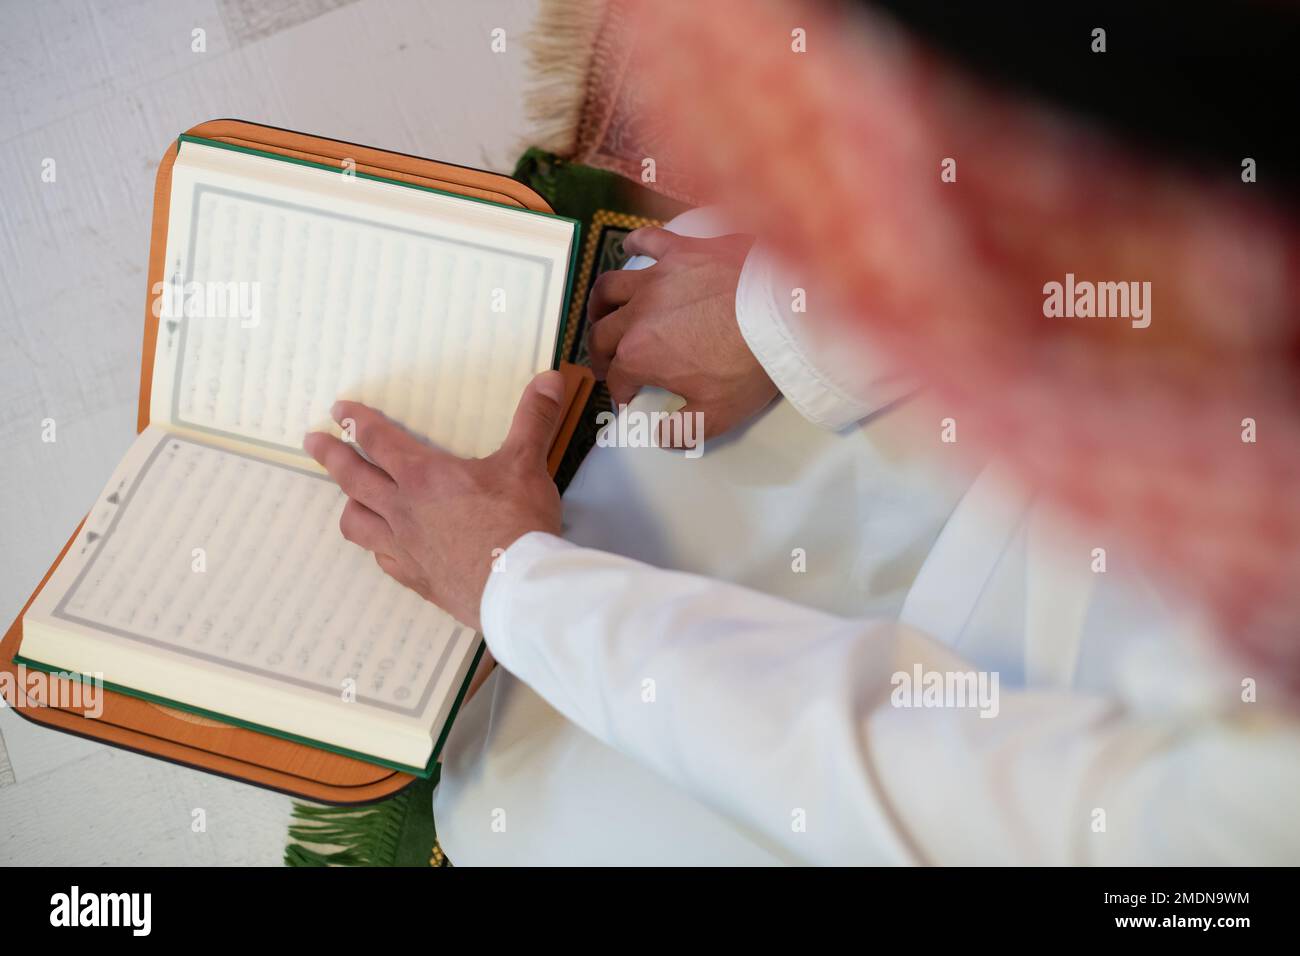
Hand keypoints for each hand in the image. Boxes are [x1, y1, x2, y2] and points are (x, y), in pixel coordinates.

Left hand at [302, 371, 565, 631]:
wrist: (516, 589)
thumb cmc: (517, 525)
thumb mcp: (527, 463)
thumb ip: (534, 419)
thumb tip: (549, 380)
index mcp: (424, 477)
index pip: (378, 440)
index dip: (356, 421)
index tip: (339, 410)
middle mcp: (403, 510)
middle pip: (353, 478)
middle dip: (331, 456)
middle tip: (313, 442)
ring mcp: (405, 548)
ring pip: (358, 523)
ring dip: (350, 505)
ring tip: (350, 499)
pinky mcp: (417, 579)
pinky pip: (383, 560)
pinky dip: (380, 549)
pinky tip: (388, 548)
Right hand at [586, 228, 777, 444]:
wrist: (784, 311)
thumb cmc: (750, 363)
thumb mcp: (719, 414)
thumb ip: (684, 430)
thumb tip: (662, 437)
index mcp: (640, 354)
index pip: (617, 378)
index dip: (620, 393)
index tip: (628, 399)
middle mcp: (638, 312)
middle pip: (603, 334)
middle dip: (601, 355)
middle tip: (608, 365)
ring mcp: (658, 277)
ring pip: (609, 287)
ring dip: (600, 305)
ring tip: (603, 315)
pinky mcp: (682, 250)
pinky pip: (647, 240)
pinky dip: (634, 245)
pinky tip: (631, 249)